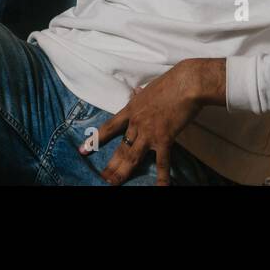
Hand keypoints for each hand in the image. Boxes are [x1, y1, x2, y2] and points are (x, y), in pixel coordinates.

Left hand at [87, 59, 218, 185]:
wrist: (186, 83)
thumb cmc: (171, 82)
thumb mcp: (149, 88)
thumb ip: (141, 95)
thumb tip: (137, 92)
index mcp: (132, 109)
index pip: (109, 128)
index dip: (95, 140)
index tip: (83, 150)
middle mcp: (136, 123)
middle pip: (120, 148)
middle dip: (110, 165)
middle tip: (102, 178)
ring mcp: (149, 132)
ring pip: (132, 157)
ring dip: (122, 172)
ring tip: (113, 183)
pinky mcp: (164, 138)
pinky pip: (162, 161)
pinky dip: (162, 176)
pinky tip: (161, 187)